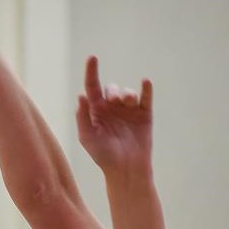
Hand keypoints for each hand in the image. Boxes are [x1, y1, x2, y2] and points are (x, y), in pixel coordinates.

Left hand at [75, 56, 152, 171]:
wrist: (126, 170)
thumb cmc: (104, 157)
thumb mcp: (88, 138)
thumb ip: (83, 117)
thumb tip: (81, 95)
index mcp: (96, 111)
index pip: (92, 86)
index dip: (91, 71)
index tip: (92, 58)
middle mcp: (112, 108)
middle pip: (111, 88)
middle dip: (113, 91)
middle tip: (114, 100)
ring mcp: (129, 111)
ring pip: (127, 92)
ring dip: (126, 94)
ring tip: (127, 102)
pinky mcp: (144, 115)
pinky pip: (146, 97)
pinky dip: (146, 89)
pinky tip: (145, 82)